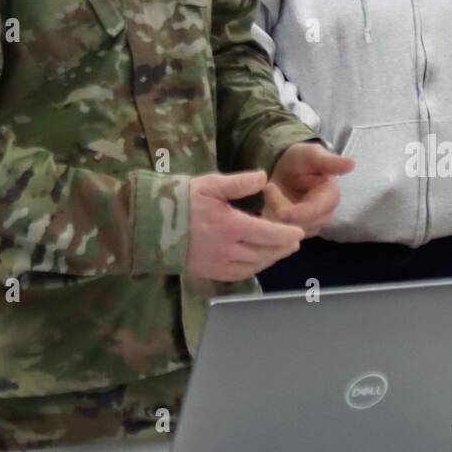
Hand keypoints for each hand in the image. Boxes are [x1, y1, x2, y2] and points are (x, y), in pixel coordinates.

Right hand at [185, 170, 303, 281]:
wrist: (152, 224)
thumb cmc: (183, 200)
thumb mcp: (211, 184)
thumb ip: (238, 183)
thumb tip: (263, 177)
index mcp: (230, 226)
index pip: (267, 234)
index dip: (285, 235)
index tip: (299, 233)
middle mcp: (228, 249)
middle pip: (264, 253)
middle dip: (282, 248)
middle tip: (294, 243)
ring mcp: (219, 264)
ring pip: (253, 266)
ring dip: (270, 259)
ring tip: (280, 251)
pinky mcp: (210, 272)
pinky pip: (239, 274)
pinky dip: (254, 268)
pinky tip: (258, 261)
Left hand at [263, 141, 353, 236]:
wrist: (288, 169)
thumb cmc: (302, 160)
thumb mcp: (312, 155)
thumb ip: (329, 162)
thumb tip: (352, 163)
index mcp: (330, 198)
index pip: (313, 212)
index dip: (293, 209)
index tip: (269, 188)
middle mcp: (323, 216)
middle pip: (299, 224)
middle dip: (279, 207)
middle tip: (268, 186)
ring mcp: (310, 226)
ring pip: (288, 232)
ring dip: (273, 213)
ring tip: (270, 192)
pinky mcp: (295, 232)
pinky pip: (280, 236)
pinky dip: (271, 221)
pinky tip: (268, 205)